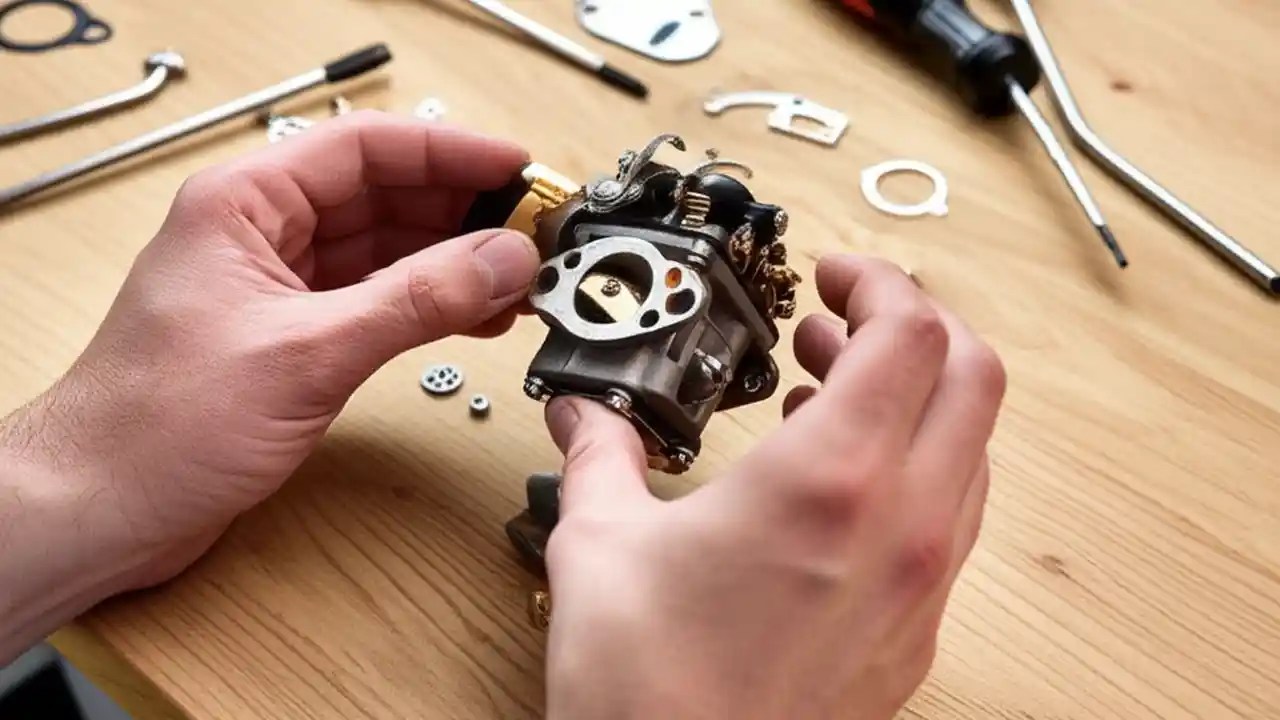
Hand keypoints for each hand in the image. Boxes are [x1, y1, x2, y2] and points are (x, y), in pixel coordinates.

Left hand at [2, 112, 537, 593]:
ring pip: (386, 250)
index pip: (365, 148)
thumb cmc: (159, 425)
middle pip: (383, 195)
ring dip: (454, 262)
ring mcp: (280, 288)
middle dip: (461, 211)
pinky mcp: (294, 337)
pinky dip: (430, 305)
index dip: (449, 152)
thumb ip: (416, 301)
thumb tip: (503, 259)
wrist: (103, 510)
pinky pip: (379, 300)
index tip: (515, 169)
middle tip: (532, 231)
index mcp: (244, 205)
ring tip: (519, 279)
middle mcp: (263, 235)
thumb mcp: (307, 352)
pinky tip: (476, 316)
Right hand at [541, 256, 1005, 718]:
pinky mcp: (914, 632)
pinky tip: (838, 478)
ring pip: (971, 446)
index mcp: (832, 481)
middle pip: (970, 376)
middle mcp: (902, 527)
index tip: (833, 275)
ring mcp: (921, 584)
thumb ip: (600, 458)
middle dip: (913, 324)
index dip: (880, 281)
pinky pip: (950, 514)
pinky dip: (915, 464)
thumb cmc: (650, 695)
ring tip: (830, 387)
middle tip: (838, 317)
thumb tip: (583, 417)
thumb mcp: (602, 546)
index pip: (910, 332)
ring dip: (915, 396)